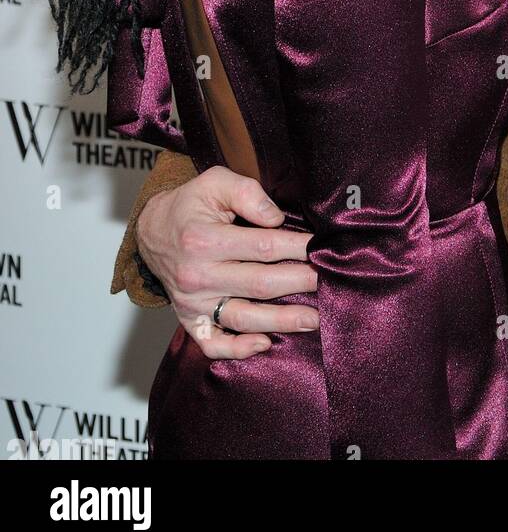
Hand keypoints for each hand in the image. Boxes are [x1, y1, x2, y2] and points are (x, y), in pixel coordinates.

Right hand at [136, 165, 318, 358]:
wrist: (152, 231)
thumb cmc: (190, 204)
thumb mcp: (215, 182)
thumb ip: (247, 194)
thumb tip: (276, 218)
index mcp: (204, 239)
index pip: (263, 246)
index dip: (297, 247)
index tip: (322, 248)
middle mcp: (198, 275)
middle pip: (260, 284)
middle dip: (300, 283)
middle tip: (331, 283)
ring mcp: (193, 302)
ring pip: (244, 317)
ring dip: (283, 321)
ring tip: (316, 320)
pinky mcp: (190, 319)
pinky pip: (212, 343)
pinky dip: (238, 349)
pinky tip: (264, 344)